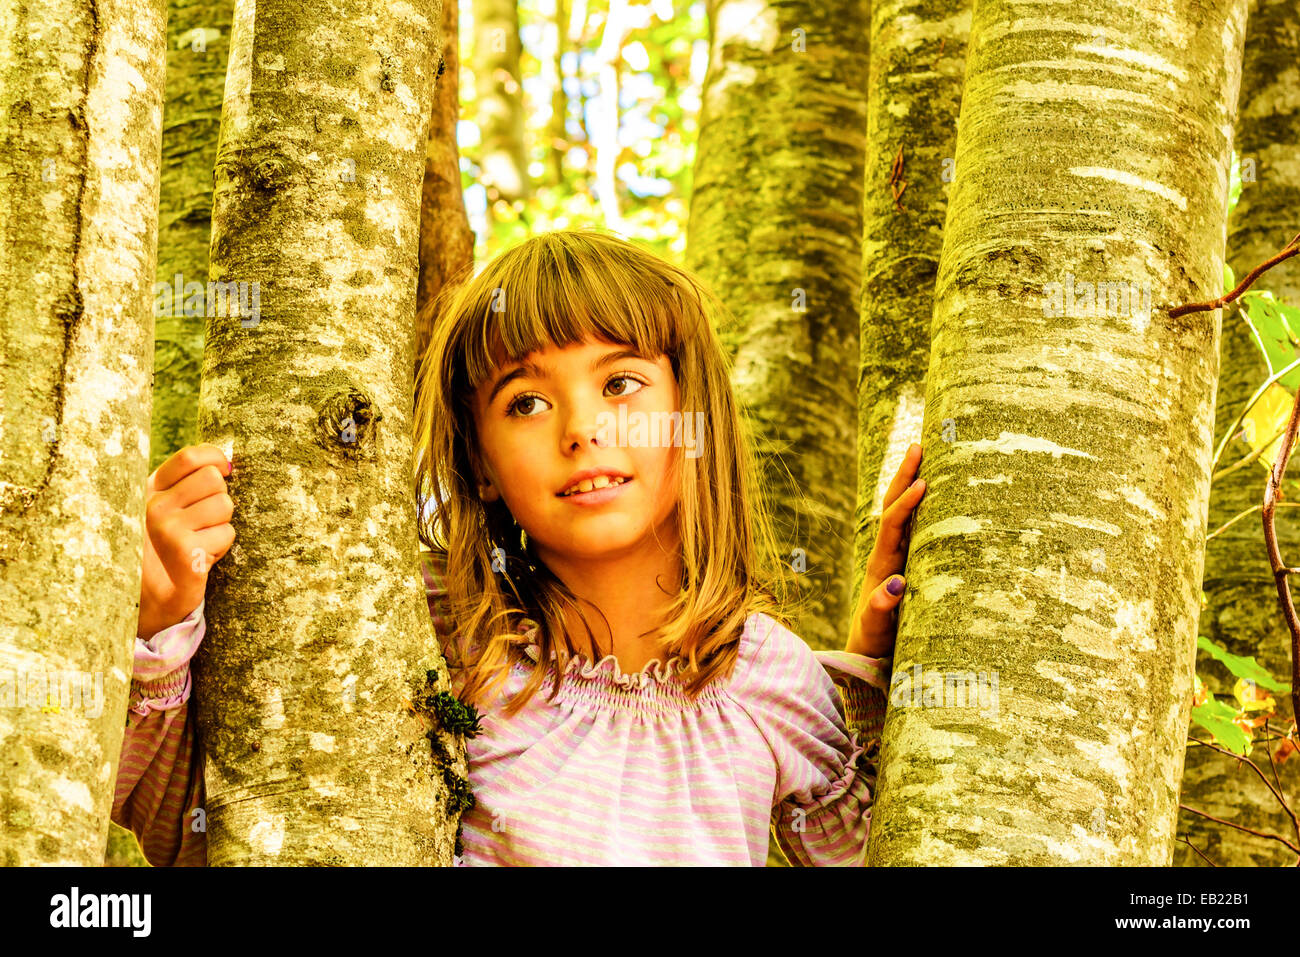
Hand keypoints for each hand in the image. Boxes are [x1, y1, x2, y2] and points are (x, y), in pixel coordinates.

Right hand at [137, 444, 235, 638]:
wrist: (150, 595)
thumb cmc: (166, 545)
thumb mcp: (169, 506)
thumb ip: (189, 481)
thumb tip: (227, 461)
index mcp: (149, 490)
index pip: (190, 457)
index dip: (216, 459)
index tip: (226, 470)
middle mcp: (154, 506)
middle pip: (214, 480)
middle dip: (220, 498)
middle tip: (203, 521)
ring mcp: (167, 529)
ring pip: (225, 506)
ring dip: (221, 524)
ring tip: (200, 539)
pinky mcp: (185, 552)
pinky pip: (226, 533)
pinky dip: (221, 547)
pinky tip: (200, 556)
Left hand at [846, 442, 924, 658]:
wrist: (867, 649)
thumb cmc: (874, 640)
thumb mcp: (876, 627)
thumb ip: (881, 608)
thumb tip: (893, 584)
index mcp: (882, 562)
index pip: (893, 525)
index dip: (906, 504)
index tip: (923, 483)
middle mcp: (887, 552)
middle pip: (893, 506)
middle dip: (904, 476)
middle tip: (918, 445)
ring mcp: (896, 554)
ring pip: (902, 511)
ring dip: (910, 482)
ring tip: (923, 453)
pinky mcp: (906, 560)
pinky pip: (914, 525)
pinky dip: (921, 503)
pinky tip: (935, 487)